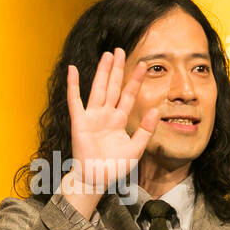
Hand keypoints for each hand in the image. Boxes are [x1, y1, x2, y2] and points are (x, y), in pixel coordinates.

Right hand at [61, 48, 157, 218]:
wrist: (96, 179)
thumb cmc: (114, 166)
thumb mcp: (136, 148)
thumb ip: (146, 129)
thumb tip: (157, 110)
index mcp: (119, 120)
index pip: (128, 95)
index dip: (135, 80)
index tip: (143, 65)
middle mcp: (105, 115)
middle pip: (113, 86)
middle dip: (116, 69)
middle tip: (119, 50)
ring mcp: (92, 116)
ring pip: (98, 89)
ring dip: (102, 72)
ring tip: (107, 54)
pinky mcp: (79, 122)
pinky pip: (75, 100)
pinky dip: (73, 85)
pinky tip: (72, 70)